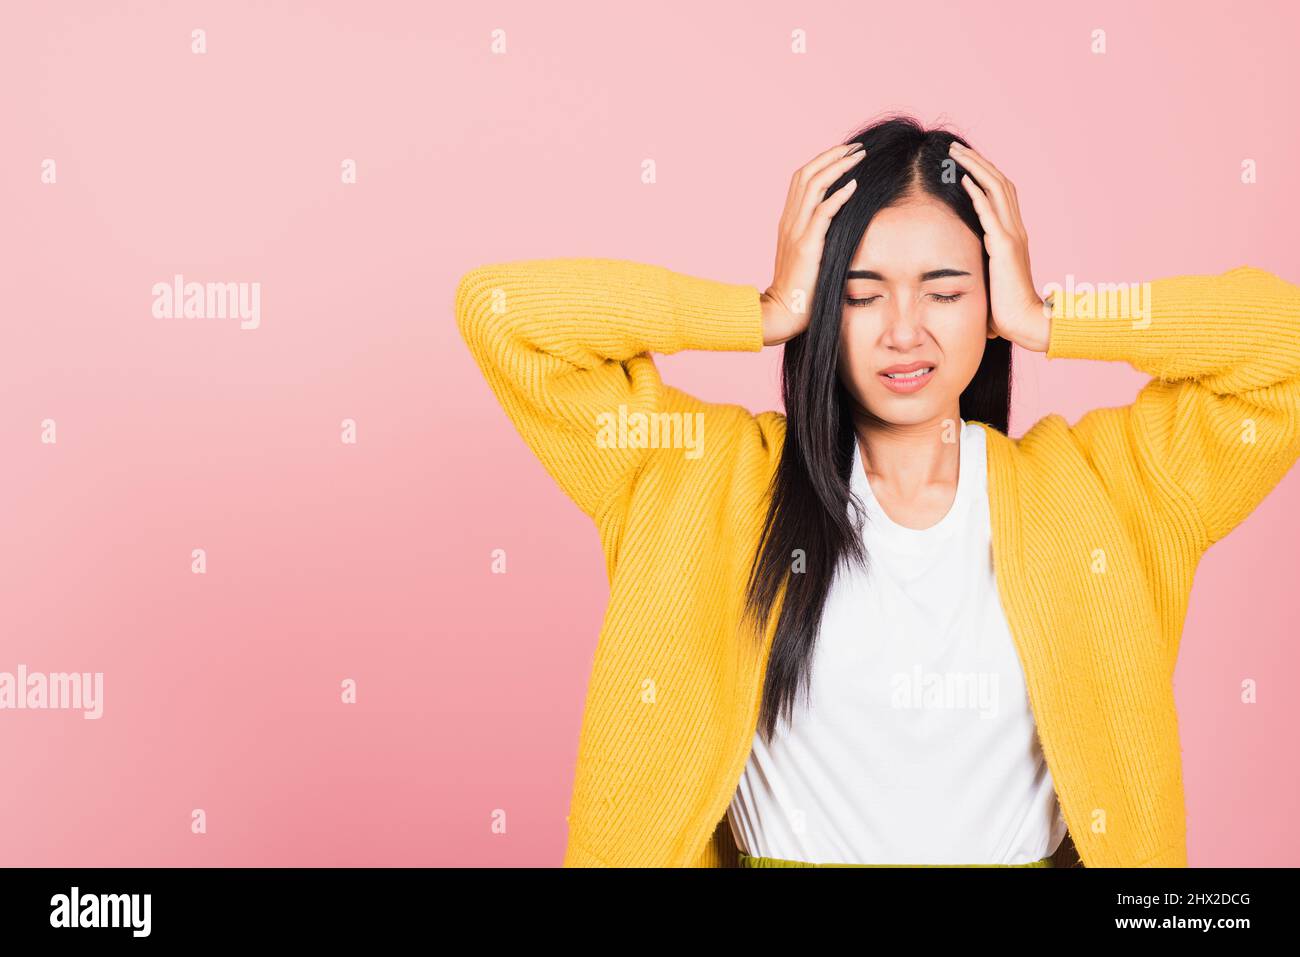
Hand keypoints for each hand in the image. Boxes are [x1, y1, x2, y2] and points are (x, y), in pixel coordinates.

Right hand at [762, 142, 866, 345]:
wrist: (782, 311)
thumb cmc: (799, 289)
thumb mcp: (806, 256)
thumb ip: (817, 236)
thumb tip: (841, 224)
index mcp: (788, 222)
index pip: (802, 180)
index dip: (822, 162)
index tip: (845, 154)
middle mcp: (789, 221)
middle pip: (806, 175)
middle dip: (832, 156)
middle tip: (857, 148)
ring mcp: (796, 232)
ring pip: (813, 186)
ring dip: (838, 168)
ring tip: (858, 157)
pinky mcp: (806, 246)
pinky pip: (822, 213)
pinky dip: (838, 196)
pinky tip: (853, 185)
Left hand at [948, 142, 1051, 352]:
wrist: (1025, 322)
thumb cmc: (1006, 310)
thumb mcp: (991, 282)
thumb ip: (981, 271)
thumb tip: (962, 278)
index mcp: (1013, 236)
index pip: (1001, 195)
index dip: (985, 175)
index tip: (964, 163)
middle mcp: (1016, 230)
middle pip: (999, 183)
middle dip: (977, 163)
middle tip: (956, 150)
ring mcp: (1012, 236)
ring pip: (996, 189)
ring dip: (975, 168)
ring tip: (956, 154)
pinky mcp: (1004, 247)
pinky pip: (990, 212)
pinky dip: (977, 193)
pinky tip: (963, 179)